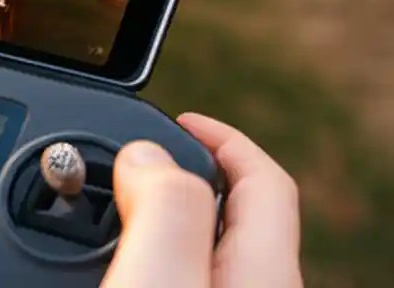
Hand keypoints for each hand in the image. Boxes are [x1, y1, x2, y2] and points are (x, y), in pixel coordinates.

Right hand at [102, 113, 301, 287]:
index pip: (265, 179)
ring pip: (215, 251)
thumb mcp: (161, 276)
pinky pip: (192, 278)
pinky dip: (161, 259)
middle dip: (194, 173)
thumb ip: (163, 206)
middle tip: (146, 162)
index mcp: (262, 270)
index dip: (222, 136)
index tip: (180, 121)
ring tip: (128, 211)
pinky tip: (132, 268)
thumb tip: (148, 154)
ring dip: (172, 219)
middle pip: (241, 214)